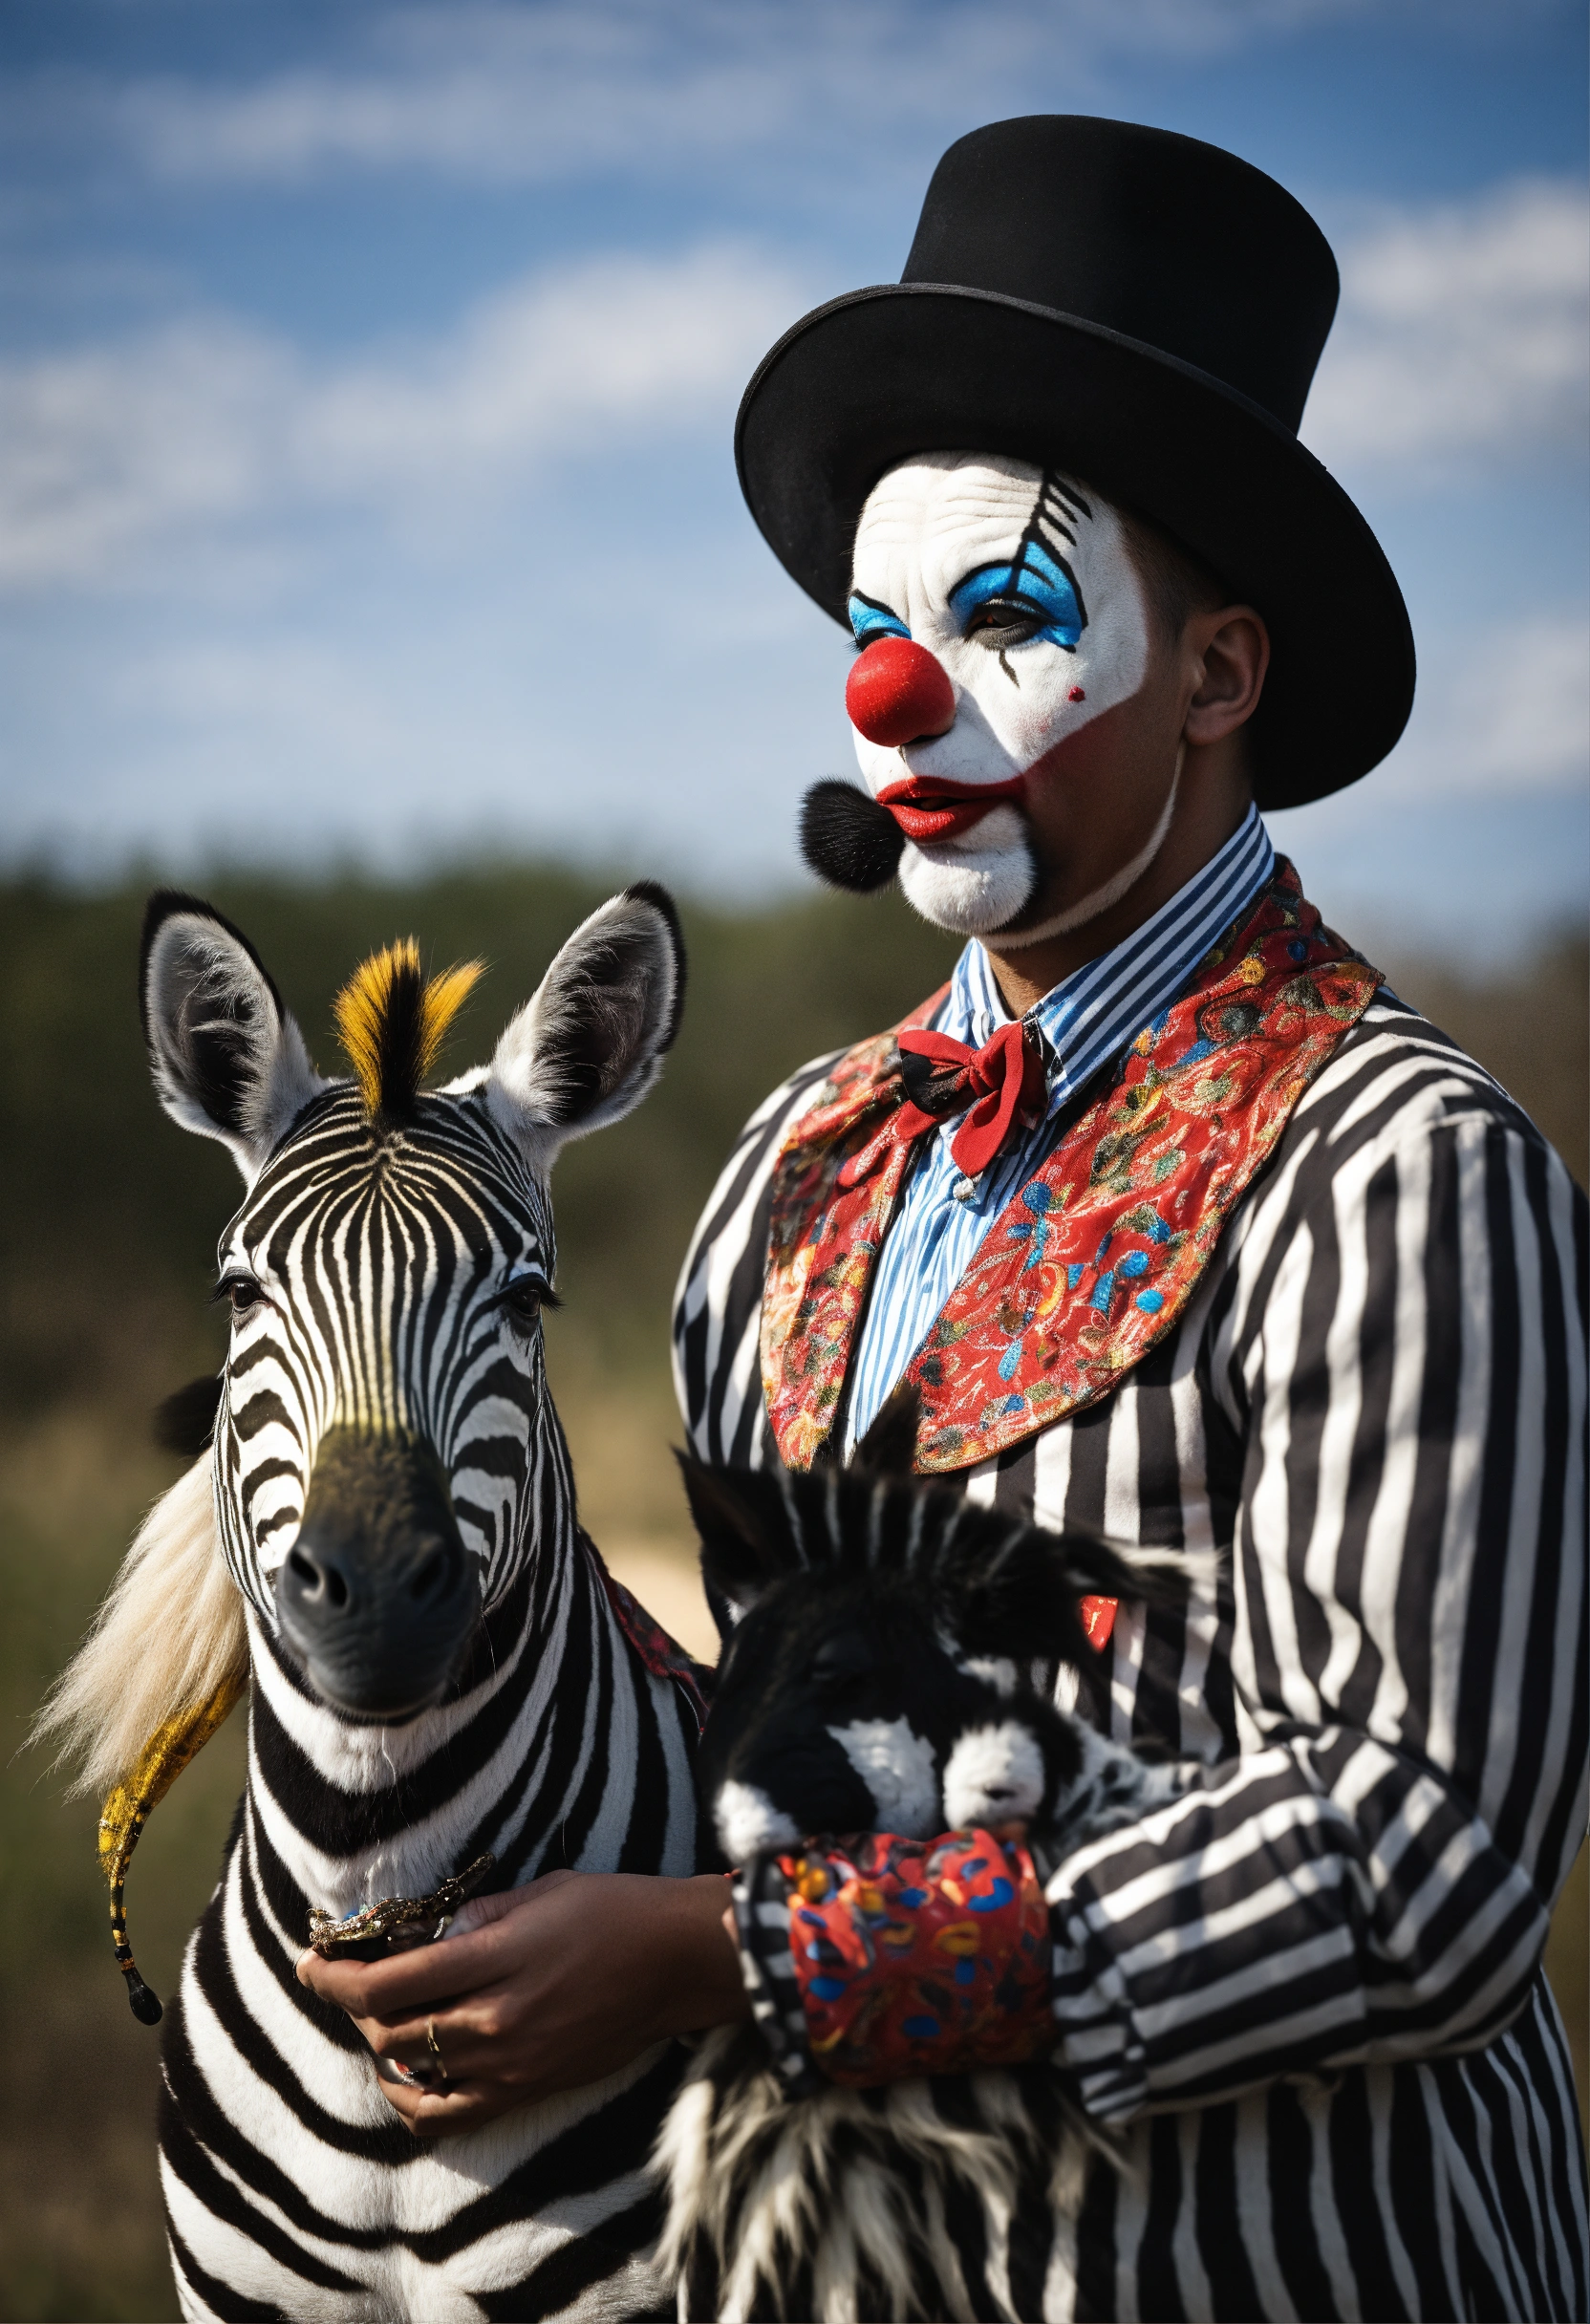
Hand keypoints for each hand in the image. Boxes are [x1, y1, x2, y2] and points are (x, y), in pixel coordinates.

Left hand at [296, 1869, 749, 2137]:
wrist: (678, 1963)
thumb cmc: (614, 1910)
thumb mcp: (540, 1892)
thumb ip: (474, 1916)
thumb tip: (419, 1933)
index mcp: (497, 1959)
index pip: (387, 1983)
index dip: (335, 1975)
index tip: (311, 1959)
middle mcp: (496, 2021)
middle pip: (389, 2028)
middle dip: (352, 2001)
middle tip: (346, 1973)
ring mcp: (510, 2065)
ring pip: (410, 2070)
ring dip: (380, 2041)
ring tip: (381, 2012)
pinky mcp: (525, 2091)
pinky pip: (445, 2115)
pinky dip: (411, 2096)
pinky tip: (407, 2068)